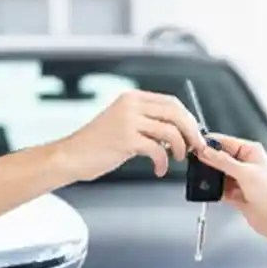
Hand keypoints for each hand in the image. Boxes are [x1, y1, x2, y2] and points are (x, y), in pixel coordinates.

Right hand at [57, 90, 205, 181]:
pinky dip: (163, 162)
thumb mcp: (123, 124)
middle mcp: (130, 105)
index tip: (194, 134)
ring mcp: (127, 121)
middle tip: (195, 147)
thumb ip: (147, 123)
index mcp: (132, 98)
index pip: (171, 102)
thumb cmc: (97, 145)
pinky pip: (157, 150)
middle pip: (176, 113)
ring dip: (180, 147)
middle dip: (191, 131)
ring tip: (176, 159)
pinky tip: (159, 169)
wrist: (71, 156)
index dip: (188, 118)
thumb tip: (177, 132)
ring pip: (170, 130)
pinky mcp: (125, 139)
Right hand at [197, 133, 266, 237]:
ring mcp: (240, 180)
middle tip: (195, 163)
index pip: (226, 142)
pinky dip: (214, 190)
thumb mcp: (245, 173)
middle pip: (220, 158)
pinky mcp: (236, 194)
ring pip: (219, 174)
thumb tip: (206, 152)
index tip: (196, 146)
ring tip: (202, 177)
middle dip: (209, 161)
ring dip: (211, 177)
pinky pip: (220, 189)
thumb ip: (223, 161)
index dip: (211, 144)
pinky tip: (209, 191)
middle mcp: (246, 164)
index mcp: (251, 152)